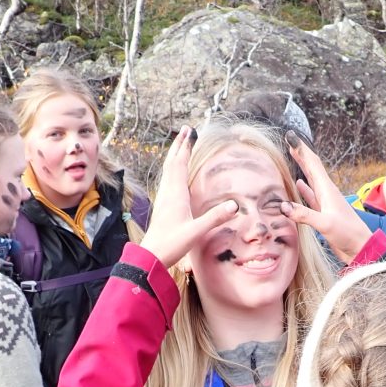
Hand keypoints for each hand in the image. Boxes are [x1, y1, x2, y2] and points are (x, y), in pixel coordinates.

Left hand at [139, 126, 238, 268]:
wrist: (150, 256)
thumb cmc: (171, 244)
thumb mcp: (196, 232)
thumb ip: (215, 218)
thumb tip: (235, 205)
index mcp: (175, 194)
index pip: (180, 163)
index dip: (186, 146)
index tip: (191, 131)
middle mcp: (167, 192)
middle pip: (172, 162)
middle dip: (179, 144)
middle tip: (185, 129)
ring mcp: (163, 199)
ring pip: (168, 170)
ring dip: (175, 155)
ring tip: (180, 145)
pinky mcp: (162, 206)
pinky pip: (167, 180)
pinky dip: (173, 169)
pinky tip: (174, 174)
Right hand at [279, 130, 372, 263]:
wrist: (361, 248)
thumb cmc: (348, 234)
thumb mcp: (326, 223)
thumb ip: (305, 214)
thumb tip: (283, 206)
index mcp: (328, 190)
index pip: (313, 164)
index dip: (301, 150)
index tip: (291, 136)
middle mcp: (327, 193)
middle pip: (312, 168)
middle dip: (301, 154)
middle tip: (289, 141)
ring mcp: (326, 203)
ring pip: (311, 181)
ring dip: (302, 169)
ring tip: (293, 158)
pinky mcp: (324, 214)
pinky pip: (310, 197)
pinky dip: (303, 190)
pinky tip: (298, 185)